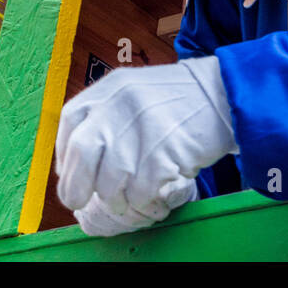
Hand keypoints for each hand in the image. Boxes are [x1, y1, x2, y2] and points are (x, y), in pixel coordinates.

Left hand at [55, 57, 236, 227]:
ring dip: (116, 198)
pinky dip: (142, 201)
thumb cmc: (177, 100)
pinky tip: (153, 192)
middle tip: (81, 201)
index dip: (64, 153)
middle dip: (76, 185)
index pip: (70, 121)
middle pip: (81, 153)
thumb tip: (74, 159)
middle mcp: (121, 103)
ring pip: (109, 180)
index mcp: (110, 87)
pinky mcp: (164, 152)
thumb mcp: (133, 91)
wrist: (223, 94)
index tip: (70, 173)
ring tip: (130, 195)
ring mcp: (142, 127)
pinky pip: (139, 192)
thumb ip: (103, 115)